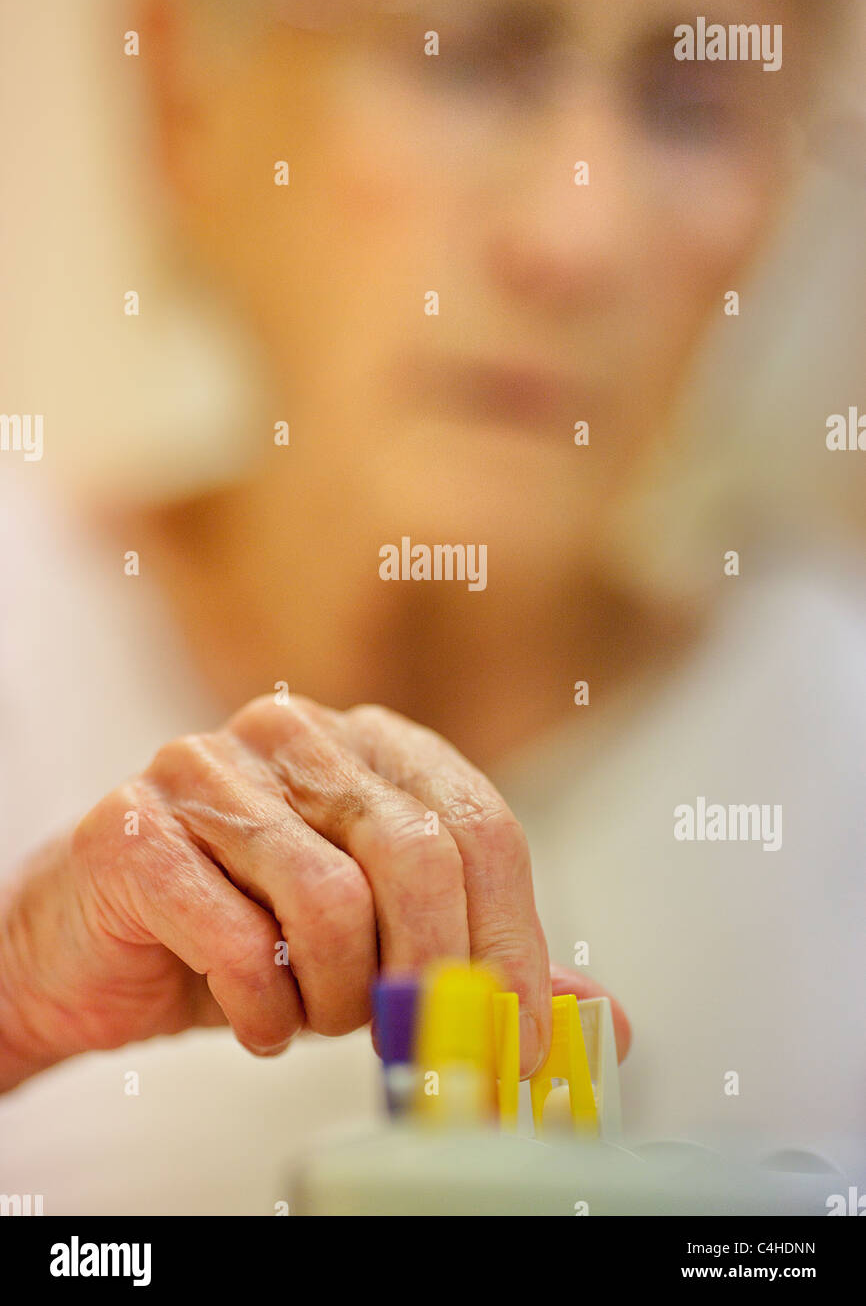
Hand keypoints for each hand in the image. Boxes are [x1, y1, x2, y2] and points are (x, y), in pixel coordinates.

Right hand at [0, 696, 628, 1091]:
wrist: (96, 948)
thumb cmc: (245, 933)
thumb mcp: (380, 947)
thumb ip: (485, 968)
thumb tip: (608, 1023)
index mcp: (372, 743)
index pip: (481, 826)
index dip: (511, 943)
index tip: (518, 1037)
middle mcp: (297, 731)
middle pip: (417, 853)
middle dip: (429, 974)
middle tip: (412, 1041)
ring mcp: (209, 766)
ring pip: (330, 900)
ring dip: (332, 996)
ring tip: (311, 1016)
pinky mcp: (134, 824)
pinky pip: (235, 937)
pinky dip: (258, 1010)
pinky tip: (251, 1016)